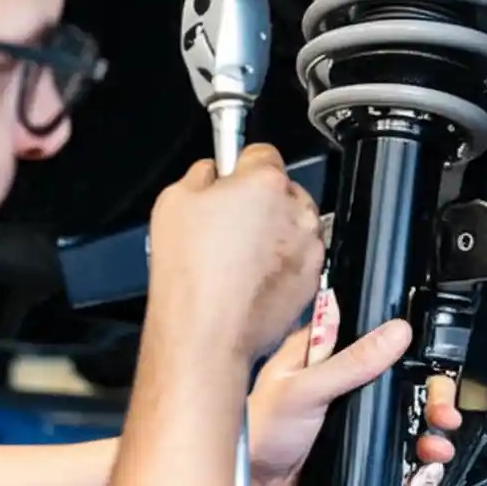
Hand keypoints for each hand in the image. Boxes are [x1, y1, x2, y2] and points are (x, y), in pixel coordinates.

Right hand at [147, 143, 324, 361]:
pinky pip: (296, 258)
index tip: (229, 180)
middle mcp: (296, 210)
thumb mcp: (174, 200)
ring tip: (235, 257)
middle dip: (258, 202)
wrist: (207, 333)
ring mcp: (308, 246)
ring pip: (291, 224)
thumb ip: (201, 174)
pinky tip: (248, 277)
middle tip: (226, 226)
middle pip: (280, 190)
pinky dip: (279, 263)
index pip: (261, 152)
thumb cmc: (189, 271)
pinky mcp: (311, 278)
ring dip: (271, 232)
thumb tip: (212, 172)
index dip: (239, 168)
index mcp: (265, 181)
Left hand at [246, 292, 461, 485]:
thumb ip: (351, 362)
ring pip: (402, 411)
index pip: (374, 331)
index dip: (408, 343)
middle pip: (401, 375)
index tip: (433, 358)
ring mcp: (348, 410)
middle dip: (430, 394)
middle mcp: (338, 377)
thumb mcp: (307, 389)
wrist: (247, 484)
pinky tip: (422, 464)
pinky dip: (413, 455)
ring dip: (426, 427)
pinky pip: (392, 444)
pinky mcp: (352, 442)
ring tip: (436, 445)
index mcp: (322, 350)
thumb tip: (395, 332)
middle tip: (442, 413)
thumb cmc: (259, 429)